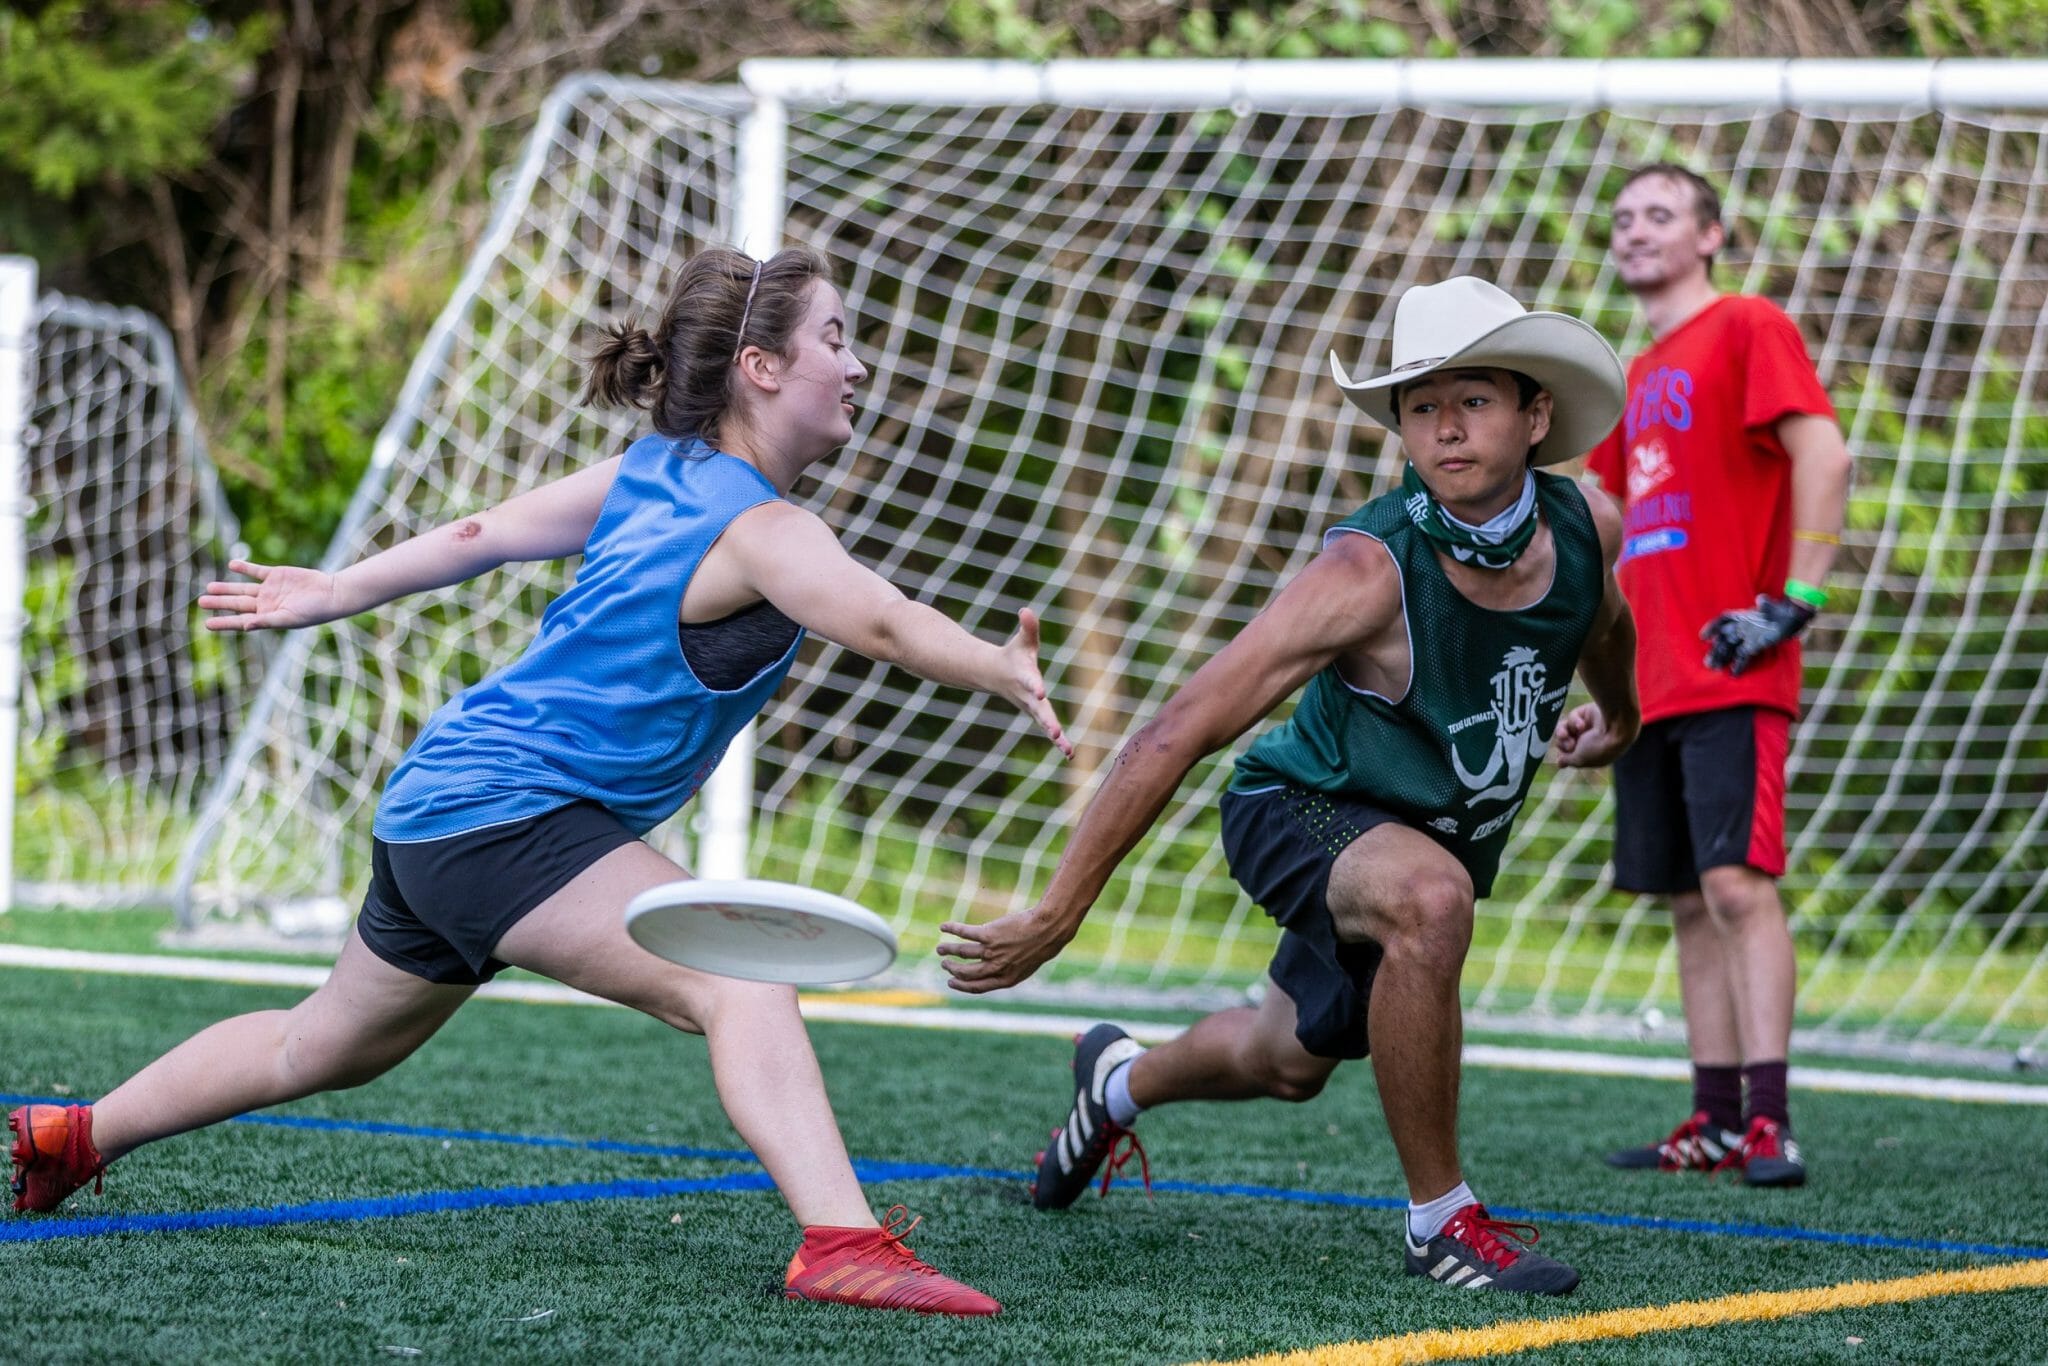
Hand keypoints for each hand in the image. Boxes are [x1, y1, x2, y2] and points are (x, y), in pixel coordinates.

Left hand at [199, 559, 344, 631]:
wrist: (331, 593)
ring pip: (243, 588)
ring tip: (209, 586)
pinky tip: (232, 565)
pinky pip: (256, 571)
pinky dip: (244, 568)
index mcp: (267, 617)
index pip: (240, 621)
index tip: (207, 624)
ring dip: (227, 587)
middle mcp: (266, 604)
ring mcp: (270, 589)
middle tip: (201, 602)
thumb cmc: (313, 612)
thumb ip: (266, 621)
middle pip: (237, 603)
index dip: (223, 623)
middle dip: (219, 603)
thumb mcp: (288, 619)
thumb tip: (245, 625)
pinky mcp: (277, 575)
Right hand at [936, 906, 1073, 993]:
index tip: (951, 982)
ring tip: (940, 948)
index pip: (977, 987)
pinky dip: (951, 930)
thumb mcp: (1026, 965)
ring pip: (962, 953)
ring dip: (948, 950)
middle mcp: (996, 967)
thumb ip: (1009, 971)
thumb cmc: (1040, 946)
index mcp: (1006, 979)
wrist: (1048, 929)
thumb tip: (997, 973)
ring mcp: (991, 951)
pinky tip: (943, 927)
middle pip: (966, 972)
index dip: (962, 986)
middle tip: (945, 964)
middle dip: (952, 970)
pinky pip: (964, 933)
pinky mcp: (989, 934)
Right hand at [999, 608, 1074, 758]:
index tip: (1040, 692)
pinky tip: (1070, 754)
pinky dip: (1059, 741)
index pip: (1030, 681)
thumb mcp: (1022, 640)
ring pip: (1045, 724)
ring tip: (1067, 749)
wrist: (995, 674)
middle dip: (1047, 720)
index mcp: (1024, 676)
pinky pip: (1049, 729)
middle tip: (1056, 732)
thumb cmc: (1014, 654)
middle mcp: (1027, 696)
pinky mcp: (1037, 714)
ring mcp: (1031, 708)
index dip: (1034, 685)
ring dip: (1055, 736)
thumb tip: (1026, 610)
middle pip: (1039, 710)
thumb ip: (1028, 627)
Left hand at [1552, 701, 1635, 768]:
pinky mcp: (1587, 713)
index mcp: (1592, 755)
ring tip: (1565, 734)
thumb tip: (1560, 763)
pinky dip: (1573, 721)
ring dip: (1562, 733)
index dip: (1564, 756)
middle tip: (1571, 745)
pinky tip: (1581, 725)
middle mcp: (1590, 741)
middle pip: (1564, 742)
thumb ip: (1568, 760)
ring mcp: (1588, 726)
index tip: (1563, 757)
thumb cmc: (1599, 747)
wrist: (1617, 725)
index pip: (1570, 756)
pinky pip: (1572, 717)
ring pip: (1565, 729)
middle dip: (1563, 744)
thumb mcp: (1580, 759)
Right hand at [1701, 595, 1813, 675]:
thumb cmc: (1783, 610)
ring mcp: (1748, 637)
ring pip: (1731, 648)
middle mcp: (1742, 626)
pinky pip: (1744, 655)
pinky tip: (1734, 673)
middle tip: (1709, 663)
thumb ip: (1766, 605)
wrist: (1794, 616)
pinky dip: (1739, 664)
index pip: (1724, 620)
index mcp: (1743, 616)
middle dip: (1716, 650)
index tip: (1704, 637)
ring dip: (1723, 658)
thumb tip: (1761, 599)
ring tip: (1714, 668)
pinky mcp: (1756, 646)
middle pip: (1725, 638)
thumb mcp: (1775, 607)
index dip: (1713, 627)